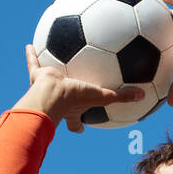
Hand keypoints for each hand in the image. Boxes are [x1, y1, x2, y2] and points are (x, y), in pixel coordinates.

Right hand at [16, 45, 146, 133]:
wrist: (51, 94)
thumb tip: (142, 96)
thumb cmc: (74, 99)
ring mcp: (46, 89)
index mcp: (71, 110)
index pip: (76, 122)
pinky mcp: (36, 76)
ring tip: (48, 66)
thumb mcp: (102, 97)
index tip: (81, 129)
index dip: (78, 126)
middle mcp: (58, 100)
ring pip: (46, 84)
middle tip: (66, 96)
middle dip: (63, 104)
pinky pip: (33, 63)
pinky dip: (31, 55)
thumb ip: (121, 97)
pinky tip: (30, 44)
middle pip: (61, 105)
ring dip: (47, 77)